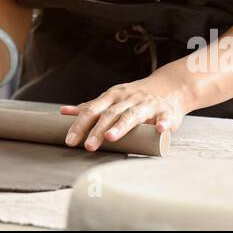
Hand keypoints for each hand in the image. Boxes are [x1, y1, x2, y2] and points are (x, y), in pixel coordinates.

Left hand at [59, 77, 187, 151]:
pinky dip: (162, 122)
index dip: (80, 125)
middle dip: (98, 130)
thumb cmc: (134, 97)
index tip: (70, 140)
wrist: (168, 87)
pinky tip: (159, 129)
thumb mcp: (110, 98)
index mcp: (112, 97)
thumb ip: (90, 107)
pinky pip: (164, 117)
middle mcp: (127, 99)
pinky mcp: (165, 111)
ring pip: (132, 115)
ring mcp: (147, 104)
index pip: (92, 111)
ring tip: (111, 136)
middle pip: (110, 114)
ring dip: (121, 126)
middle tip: (88, 146)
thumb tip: (64, 111)